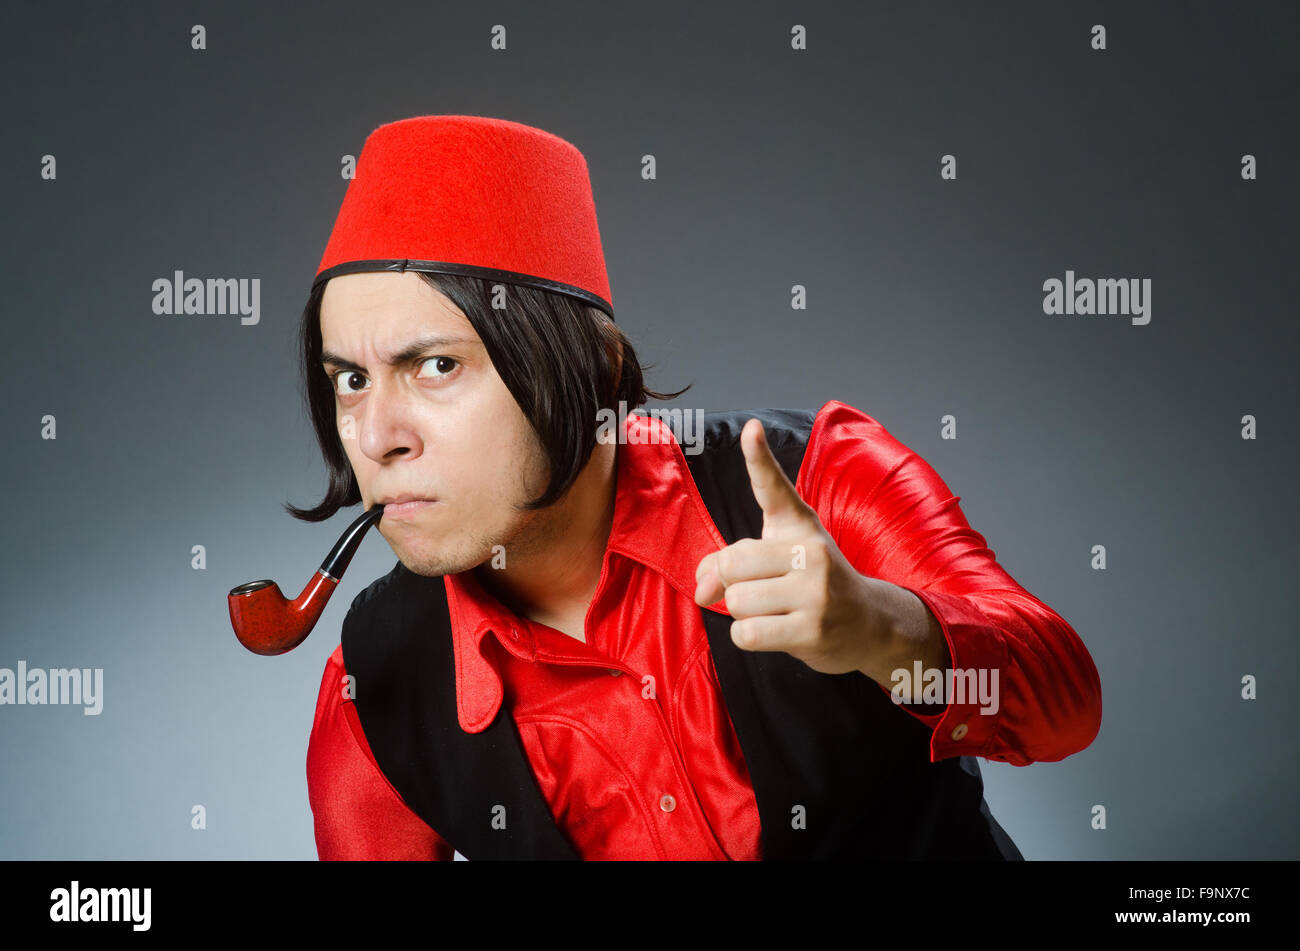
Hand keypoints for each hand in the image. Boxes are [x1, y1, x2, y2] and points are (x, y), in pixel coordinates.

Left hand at [693, 418, 897, 677]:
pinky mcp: (812, 630)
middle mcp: (811, 552)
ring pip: (738, 601)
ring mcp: (815, 592)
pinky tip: (773, 632)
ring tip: (774, 611)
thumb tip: (701, 592)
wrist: (870, 623)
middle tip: (759, 589)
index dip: (759, 458)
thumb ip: (728, 564)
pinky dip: (746, 636)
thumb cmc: (813, 584)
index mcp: (799, 525)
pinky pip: (747, 633)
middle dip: (731, 582)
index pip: (774, 488)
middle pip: (733, 562)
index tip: (751, 429)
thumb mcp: (776, 561)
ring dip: (742, 612)